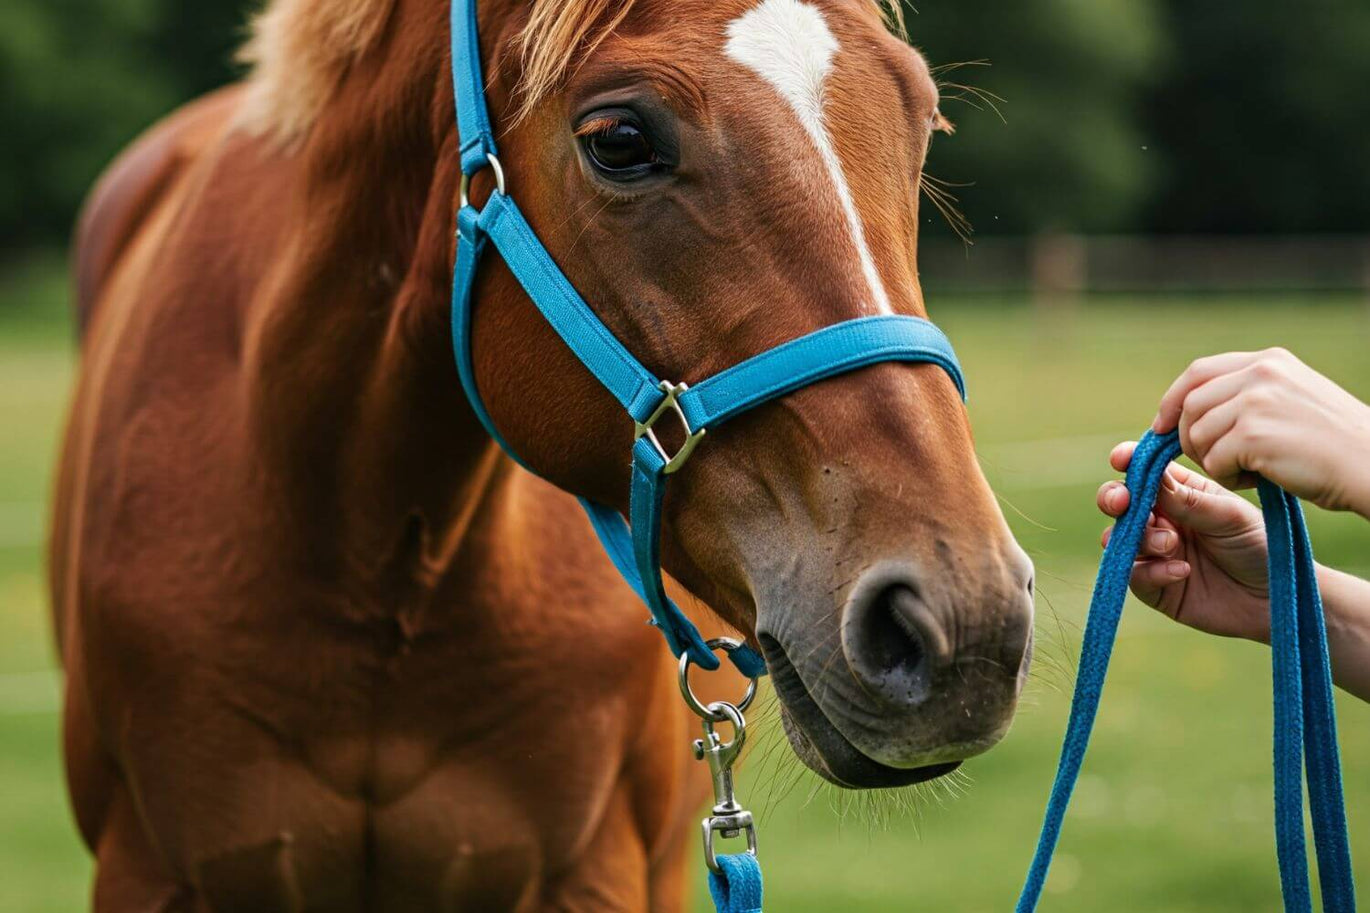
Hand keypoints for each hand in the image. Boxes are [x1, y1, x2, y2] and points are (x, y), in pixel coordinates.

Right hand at [1098, 442, 1271, 641]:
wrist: (1275, 599)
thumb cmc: (1258, 547)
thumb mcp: (1229, 516)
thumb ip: (1189, 500)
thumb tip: (1152, 478)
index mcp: (1181, 493)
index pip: (1147, 471)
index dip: (1130, 461)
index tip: (1121, 459)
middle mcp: (1163, 519)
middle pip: (1121, 501)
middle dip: (1114, 497)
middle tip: (1123, 502)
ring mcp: (1155, 553)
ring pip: (1119, 538)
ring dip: (1140, 537)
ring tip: (1169, 544)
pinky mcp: (1155, 587)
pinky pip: (1134, 575)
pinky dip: (1152, 572)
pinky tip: (1182, 571)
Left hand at [1153, 348, 1369, 514]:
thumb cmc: (1334, 443)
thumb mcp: (1292, 398)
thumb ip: (1250, 393)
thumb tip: (1192, 409)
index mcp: (1268, 361)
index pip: (1198, 372)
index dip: (1173, 400)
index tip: (1161, 425)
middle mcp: (1260, 374)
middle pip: (1190, 405)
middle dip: (1188, 438)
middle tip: (1214, 461)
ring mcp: (1256, 401)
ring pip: (1197, 435)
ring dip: (1214, 461)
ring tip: (1249, 470)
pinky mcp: (1253, 434)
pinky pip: (1214, 461)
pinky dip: (1230, 478)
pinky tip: (1259, 479)